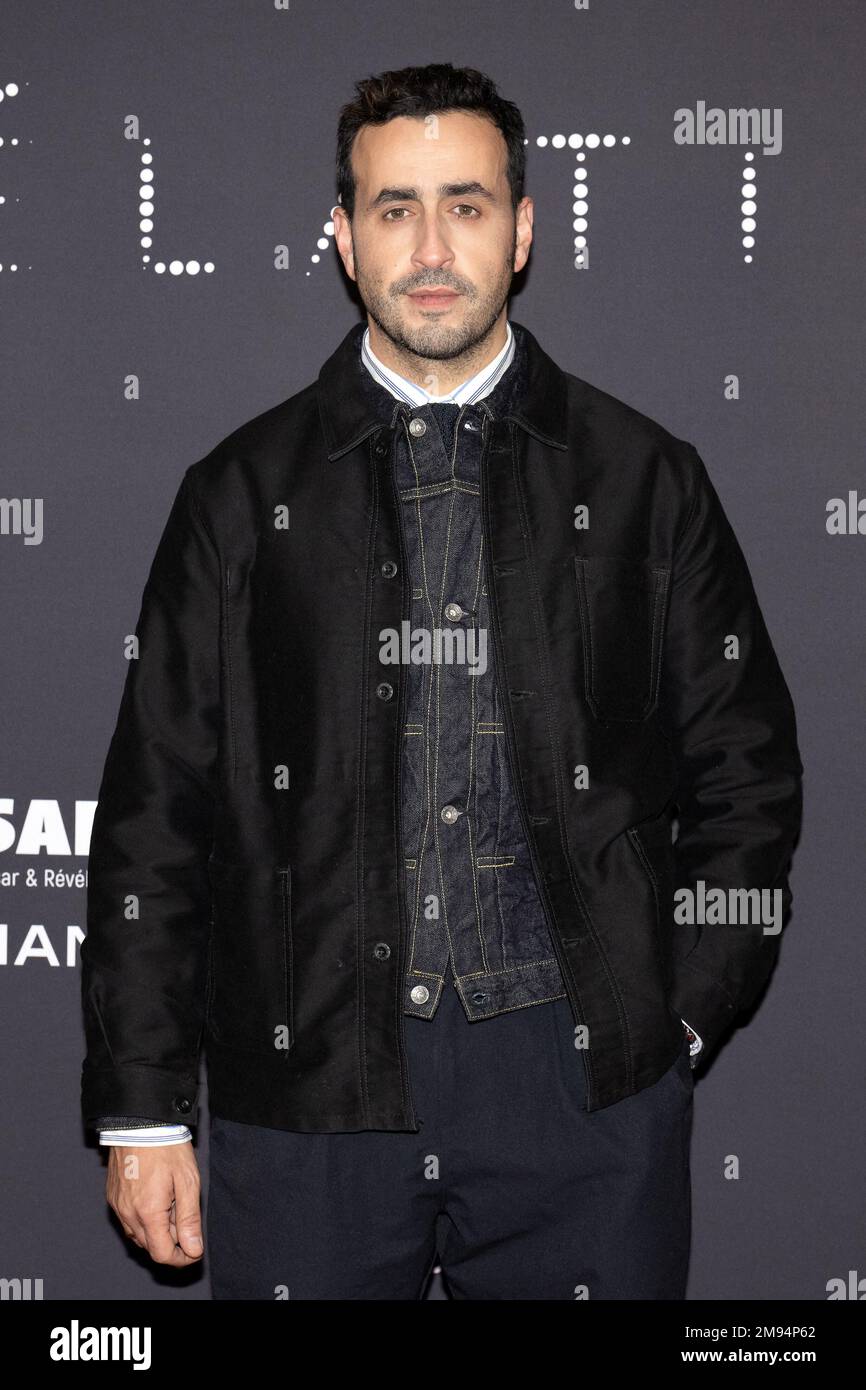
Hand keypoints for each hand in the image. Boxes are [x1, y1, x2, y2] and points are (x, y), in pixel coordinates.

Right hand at [105, 1142, 202, 1265]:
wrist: (140, 1122)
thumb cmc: (166, 1147)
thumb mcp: (188, 1181)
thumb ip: (189, 1219)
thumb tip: (193, 1249)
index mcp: (148, 1213)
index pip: (162, 1254)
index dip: (180, 1257)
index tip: (193, 1247)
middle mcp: (128, 1214)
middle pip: (150, 1246)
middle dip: (171, 1240)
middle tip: (184, 1214)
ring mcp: (117, 1206)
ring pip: (138, 1234)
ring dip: (157, 1229)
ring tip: (171, 1201)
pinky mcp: (113, 1196)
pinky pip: (128, 1219)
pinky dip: (144, 1218)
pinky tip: (156, 1197)